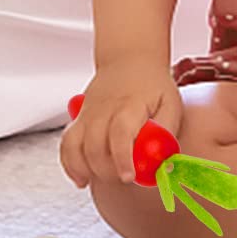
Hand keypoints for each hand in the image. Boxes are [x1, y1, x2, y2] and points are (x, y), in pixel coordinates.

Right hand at [59, 58, 181, 188]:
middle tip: (123, 176)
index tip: (128, 176)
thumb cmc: (152, 85)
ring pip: (75, 146)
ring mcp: (88, 114)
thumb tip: (160, 158)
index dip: (122, 157)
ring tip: (101, 178)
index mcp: (130, 105)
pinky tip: (82, 177)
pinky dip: (69, 164)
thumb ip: (166, 132)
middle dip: (107, 171)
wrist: (129, 59)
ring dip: (85, 169)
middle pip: (95, 146)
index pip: (120, 133)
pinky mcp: (78, 119)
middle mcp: (104, 110)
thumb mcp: (171, 104)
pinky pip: (65, 144)